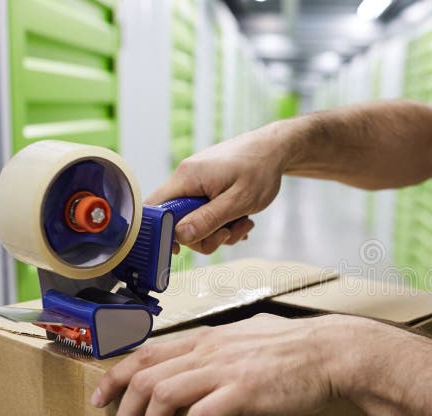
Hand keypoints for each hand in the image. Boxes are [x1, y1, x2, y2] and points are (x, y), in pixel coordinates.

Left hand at [90, 313, 371, 415]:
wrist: (332, 352)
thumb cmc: (296, 348)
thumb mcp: (249, 335)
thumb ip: (222, 346)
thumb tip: (204, 357)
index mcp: (208, 337)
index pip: (147, 352)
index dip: (116, 376)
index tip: (102, 398)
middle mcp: (210, 349)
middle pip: (145, 376)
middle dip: (125, 413)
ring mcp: (225, 368)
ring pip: (162, 395)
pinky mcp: (243, 391)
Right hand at [147, 122, 291, 254]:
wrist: (276, 149)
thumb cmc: (260, 168)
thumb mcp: (238, 200)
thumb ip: (208, 219)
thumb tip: (181, 236)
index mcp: (187, 177)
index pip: (155, 208)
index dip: (161, 232)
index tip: (179, 249)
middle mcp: (187, 178)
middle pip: (178, 222)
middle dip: (205, 235)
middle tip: (229, 233)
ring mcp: (197, 183)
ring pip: (196, 221)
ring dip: (220, 230)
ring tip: (244, 221)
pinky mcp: (207, 188)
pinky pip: (207, 214)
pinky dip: (224, 222)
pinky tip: (242, 218)